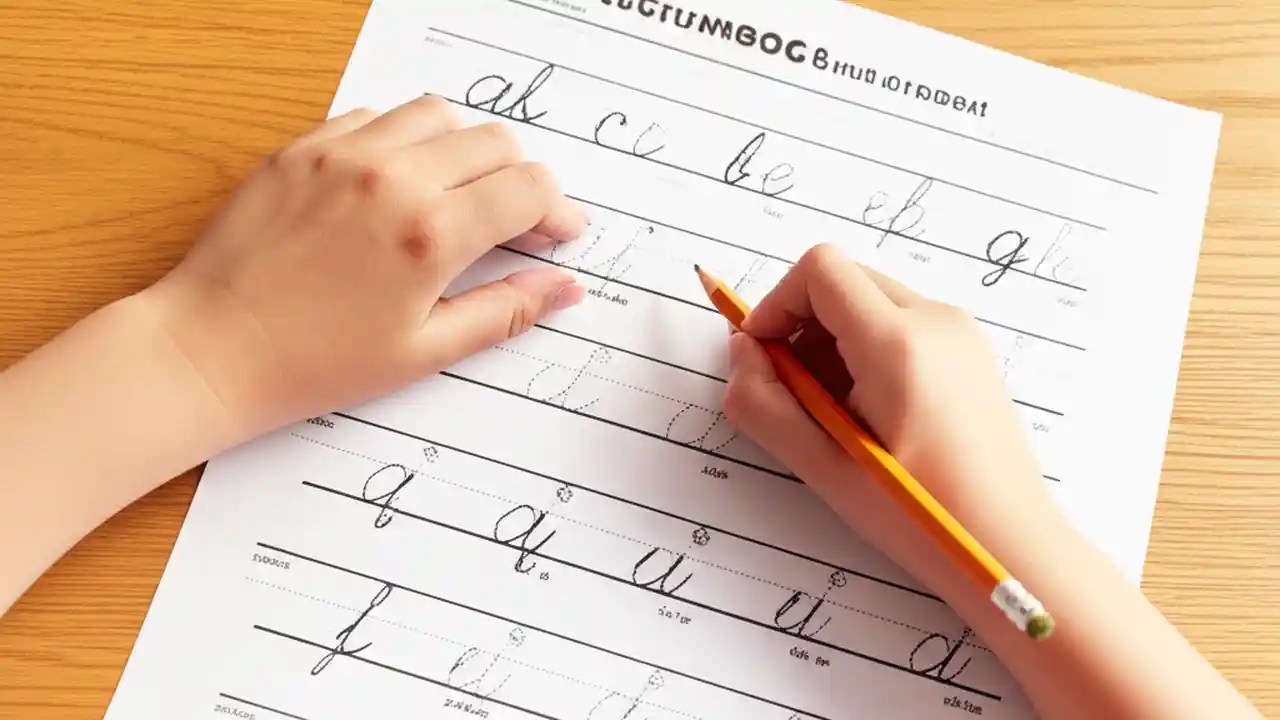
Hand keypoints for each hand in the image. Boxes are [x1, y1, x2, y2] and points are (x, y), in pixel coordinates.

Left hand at [145, 97, 586, 436]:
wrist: (212, 351)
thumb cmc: (314, 364)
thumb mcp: (425, 351)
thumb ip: (506, 311)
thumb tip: (565, 288)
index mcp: (432, 236)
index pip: (528, 188)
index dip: (557, 210)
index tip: (557, 233)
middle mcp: (394, 180)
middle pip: (494, 143)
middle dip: (519, 179)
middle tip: (513, 221)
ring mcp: (344, 155)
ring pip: (438, 115)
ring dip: (464, 149)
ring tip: (456, 194)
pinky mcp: (303, 147)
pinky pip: (376, 117)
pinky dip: (403, 140)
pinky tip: (397, 182)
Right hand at [722, 243, 1067, 601]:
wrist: (1011, 546)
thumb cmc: (924, 517)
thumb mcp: (824, 467)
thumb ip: (763, 403)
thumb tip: (743, 352)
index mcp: (898, 343)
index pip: (820, 270)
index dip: (776, 304)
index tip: (763, 354)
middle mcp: (936, 322)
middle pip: (843, 280)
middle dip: (802, 324)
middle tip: (794, 391)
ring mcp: (959, 334)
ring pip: (870, 301)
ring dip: (833, 340)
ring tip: (835, 411)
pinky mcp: (969, 352)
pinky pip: (901, 324)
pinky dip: (867, 350)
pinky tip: (869, 413)